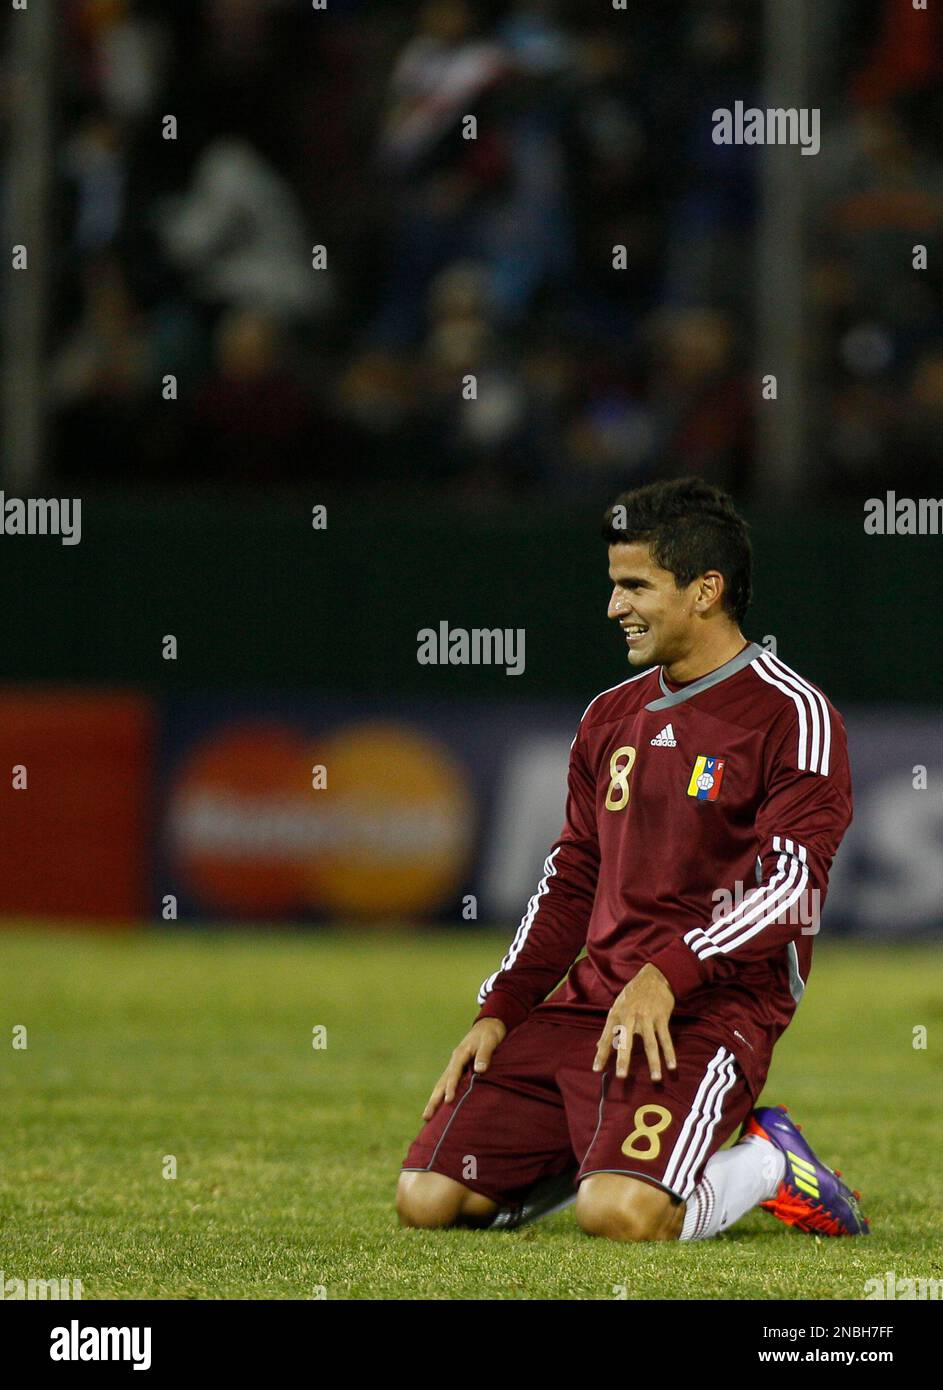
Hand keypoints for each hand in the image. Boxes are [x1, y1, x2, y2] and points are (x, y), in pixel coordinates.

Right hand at [422, 1018, 506, 1120]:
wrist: (489, 1024)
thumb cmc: (490, 1033)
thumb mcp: (490, 1041)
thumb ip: (485, 1054)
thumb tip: (479, 1071)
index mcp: (460, 1054)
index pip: (454, 1073)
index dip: (451, 1087)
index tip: (448, 1100)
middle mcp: (455, 1061)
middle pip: (441, 1082)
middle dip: (434, 1099)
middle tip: (426, 1116)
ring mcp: (455, 1065)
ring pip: (442, 1084)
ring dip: (434, 1100)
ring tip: (426, 1117)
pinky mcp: (459, 1069)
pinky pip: (447, 1083)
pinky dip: (441, 1094)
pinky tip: (440, 1106)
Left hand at [593, 964, 676, 1081]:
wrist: (654, 977)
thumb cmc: (633, 994)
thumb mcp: (617, 1006)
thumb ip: (610, 1028)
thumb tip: (598, 1046)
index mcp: (616, 1014)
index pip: (606, 1036)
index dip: (601, 1053)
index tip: (596, 1069)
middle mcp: (630, 1016)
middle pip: (626, 1040)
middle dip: (624, 1059)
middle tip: (622, 1076)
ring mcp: (647, 1017)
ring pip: (650, 1043)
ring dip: (654, 1062)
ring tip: (656, 1078)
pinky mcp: (661, 1017)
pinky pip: (666, 1038)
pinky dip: (670, 1053)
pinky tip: (672, 1066)